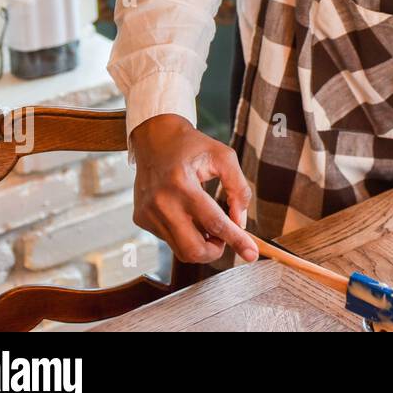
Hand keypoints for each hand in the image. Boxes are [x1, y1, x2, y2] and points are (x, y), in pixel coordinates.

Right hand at [130, 114, 257, 264]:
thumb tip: (241, 222)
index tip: (251, 253)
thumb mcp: (224, 157)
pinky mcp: (141, 219)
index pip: (213, 222)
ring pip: (180, 249)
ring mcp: (148, 213)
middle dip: (216, 251)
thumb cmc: (192, 146)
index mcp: (182, 184)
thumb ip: (238, 188)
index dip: (236, 240)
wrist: (155, 139)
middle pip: (193, 248)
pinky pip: (169, 240)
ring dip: (202, 244)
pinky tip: (190, 217)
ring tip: (210, 224)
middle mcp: (161, 202)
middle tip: (226, 237)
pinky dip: (186, 235)